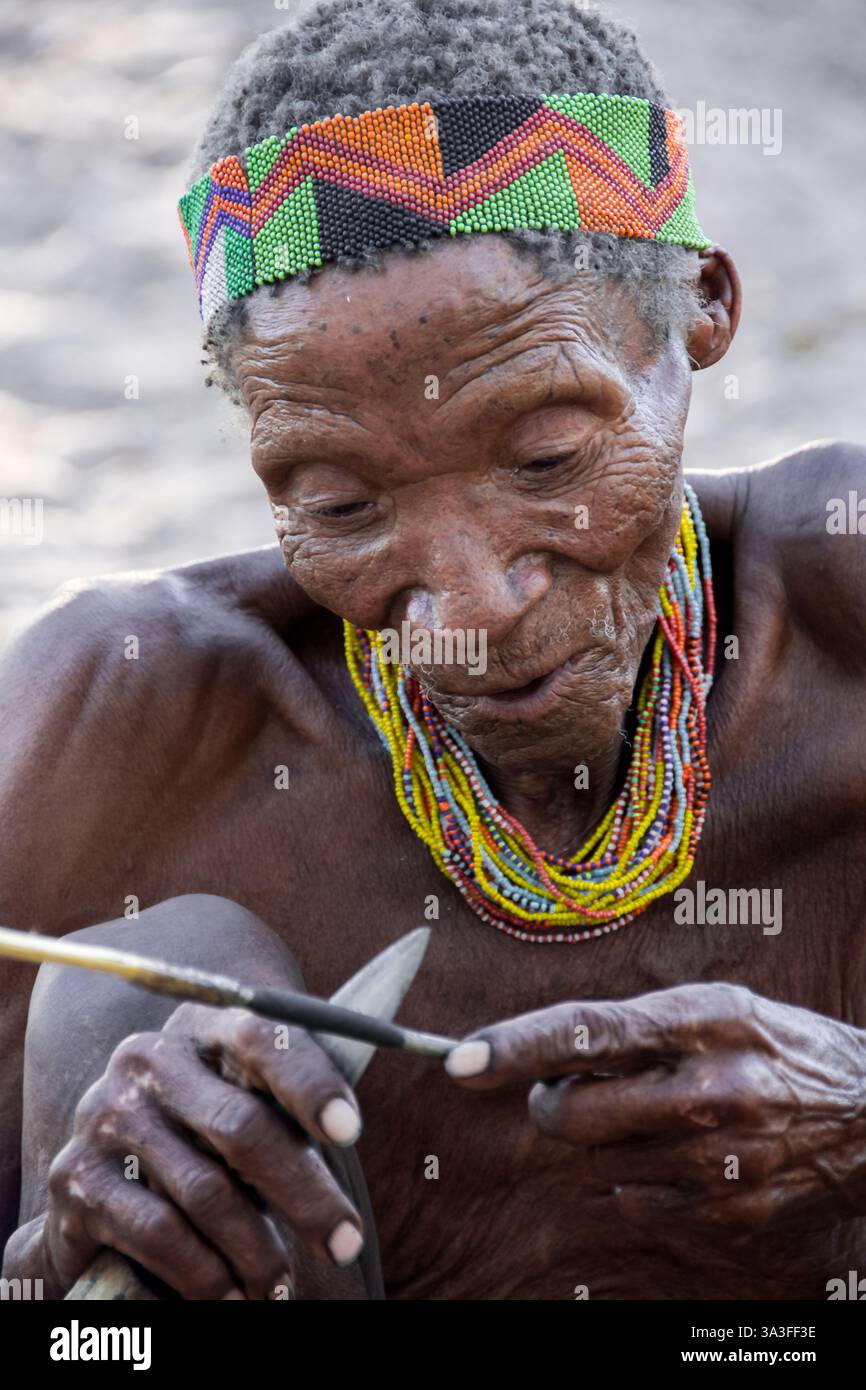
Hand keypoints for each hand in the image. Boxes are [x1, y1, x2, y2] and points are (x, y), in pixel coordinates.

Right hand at [35, 1003, 364, 1297]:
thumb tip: (349, 1127)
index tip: (350, 1133)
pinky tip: (232, 1296)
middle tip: (346, 1243)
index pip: (260, 1038)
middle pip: (240, 1125)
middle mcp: (148, 1060)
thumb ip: (292, 1103)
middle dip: (303, 1193)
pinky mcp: (76, 1177)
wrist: (105, 1178)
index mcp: (202, 1026)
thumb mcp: (249, 1102)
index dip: (308, 1083)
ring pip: (204, 1191)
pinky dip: (203, 1273)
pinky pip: (157, 1232)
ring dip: (256, 1250)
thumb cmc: (210, 1135)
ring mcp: (107, 1116)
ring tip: (285, 1286)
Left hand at [445, 982, 865, 1234]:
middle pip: (573, 1112)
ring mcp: (717, 1158)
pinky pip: (633, 1198)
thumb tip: (550, 1053)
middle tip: (565, 1089)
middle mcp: (708, 1089)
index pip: (590, 1030)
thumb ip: (638, 1026)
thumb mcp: (720, 1005)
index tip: (460, 1059)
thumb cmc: (779, 1046)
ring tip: (651, 1113)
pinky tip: (675, 1151)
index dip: (517, 1044)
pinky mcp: (725, 1209)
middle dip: (549, 1102)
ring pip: (597, 1159)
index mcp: (704, 1020)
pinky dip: (632, 1175)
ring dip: (600, 1138)